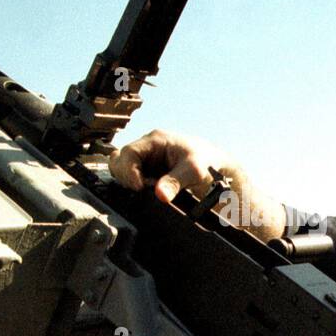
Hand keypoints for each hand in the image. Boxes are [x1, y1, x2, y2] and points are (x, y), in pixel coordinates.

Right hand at [108, 129, 232, 203]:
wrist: (216, 169)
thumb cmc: (207, 161)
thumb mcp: (193, 171)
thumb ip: (175, 182)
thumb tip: (160, 195)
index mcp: (155, 140)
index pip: (128, 153)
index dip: (128, 171)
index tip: (139, 187)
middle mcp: (147, 149)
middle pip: (119, 161)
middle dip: (126, 177)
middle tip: (141, 190)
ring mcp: (146, 161)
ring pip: (122, 171)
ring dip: (130, 183)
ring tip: (146, 192)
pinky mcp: (148, 174)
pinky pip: (132, 181)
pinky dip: (136, 189)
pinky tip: (149, 194)